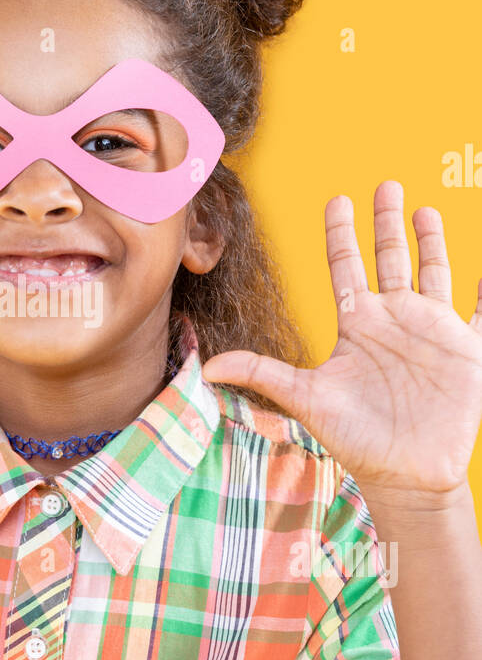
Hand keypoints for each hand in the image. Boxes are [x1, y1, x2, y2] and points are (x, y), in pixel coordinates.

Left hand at [201, 181, 481, 498]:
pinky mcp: (465, 350)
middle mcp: (393, 321)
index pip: (346, 267)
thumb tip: (205, 369)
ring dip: (429, 241)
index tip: (336, 199)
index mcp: (358, 325)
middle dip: (385, 221)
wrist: (406, 476)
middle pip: (389, 257)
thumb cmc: (356, 439)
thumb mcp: (307, 398)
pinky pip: (480, 310)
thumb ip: (262, 374)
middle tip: (384, 183)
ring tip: (423, 208)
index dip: (341, 234)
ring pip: (431, 271)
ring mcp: (431, 332)